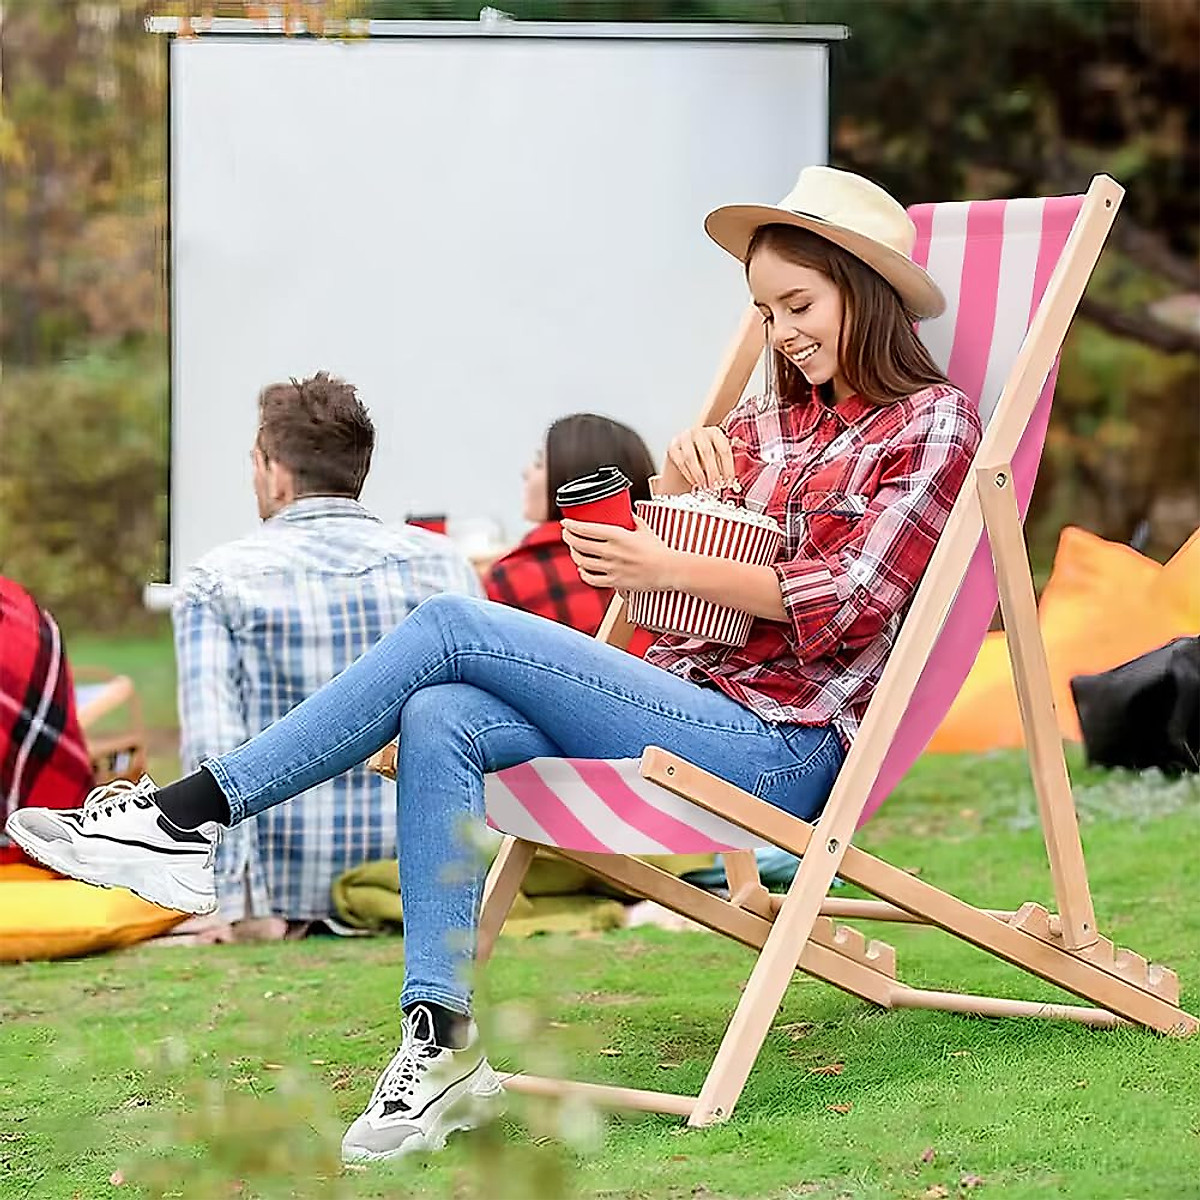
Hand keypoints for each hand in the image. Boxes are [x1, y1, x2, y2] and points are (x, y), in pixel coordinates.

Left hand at [561, 517, 678, 591]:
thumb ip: (633, 519)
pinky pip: (591, 579)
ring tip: (573, 549)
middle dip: (568, 538)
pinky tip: (582, 569)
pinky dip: (583, 573)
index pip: (586, 529)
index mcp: (617, 536)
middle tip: (566, 533)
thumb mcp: (644, 529)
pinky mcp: (614, 582)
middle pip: (579, 544)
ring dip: (574, 554)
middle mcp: (611, 552)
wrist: (669, 570)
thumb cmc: (659, 549)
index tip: (565, 522)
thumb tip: (625, 511)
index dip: (571, 526)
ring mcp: (611, 568)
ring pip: (582, 562)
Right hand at [667, 425, 737, 491]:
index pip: (724, 449)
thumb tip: (733, 483)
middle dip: (713, 472)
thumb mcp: (717, 459)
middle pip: (707, 452)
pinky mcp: (673, 447)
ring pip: (691, 457)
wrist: (685, 457)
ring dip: (699, 474)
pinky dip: (688, 474)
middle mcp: (699, 432)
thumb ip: (724, 467)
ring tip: (704, 486)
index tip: (729, 481)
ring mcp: (684, 438)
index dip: (728, 467)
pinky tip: (694, 482)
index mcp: (715, 432)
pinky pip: (680, 462)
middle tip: (716, 486)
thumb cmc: (704, 458)